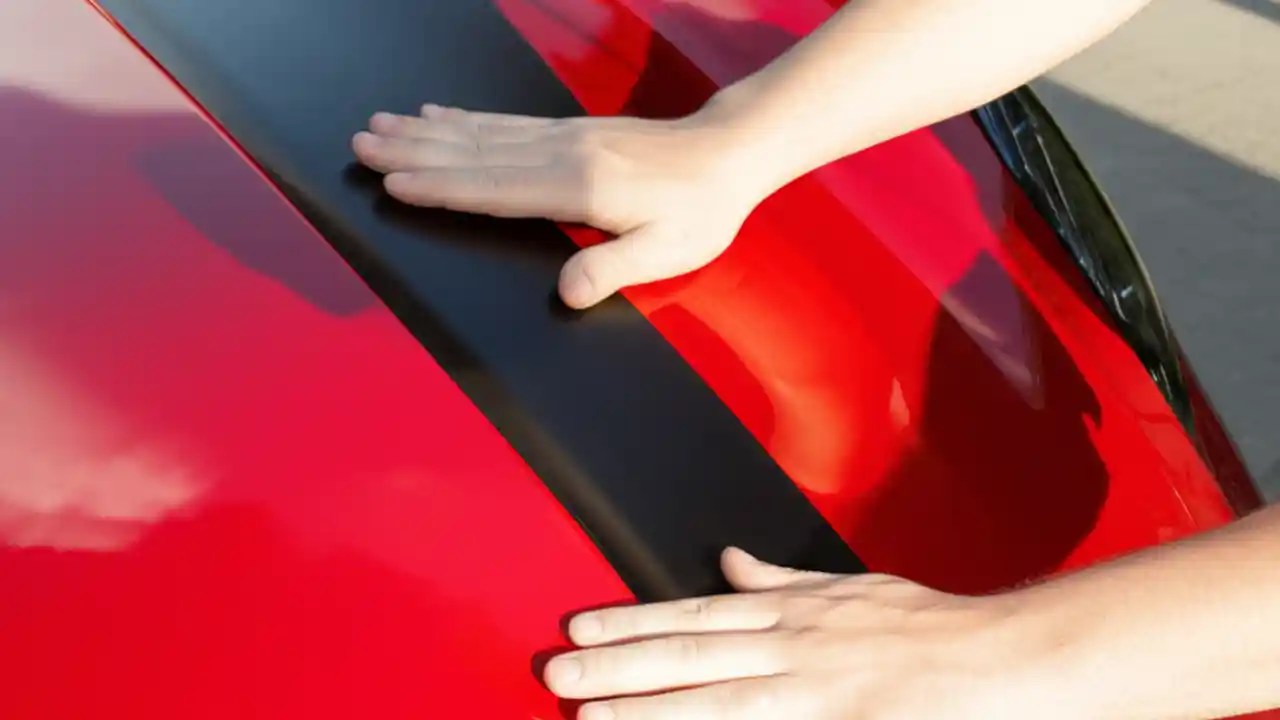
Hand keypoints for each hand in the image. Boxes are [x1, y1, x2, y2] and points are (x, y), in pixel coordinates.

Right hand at [352, 103, 766, 307]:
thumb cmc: (701, 210)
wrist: (728, 152)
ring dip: (428, 131)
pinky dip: (465, 120)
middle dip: (413, 150)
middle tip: (360, 143)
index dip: (441, 187)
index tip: (392, 180)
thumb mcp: (668, 251)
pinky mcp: (569, 131)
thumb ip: (613, 268)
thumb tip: (565, 294)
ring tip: (381, 125)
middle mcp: (563, 153)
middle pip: (474, 154)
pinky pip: (505, 123)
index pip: (495, 189)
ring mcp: (564, 137)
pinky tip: (439, 116)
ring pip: (482, 134)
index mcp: (579, 187)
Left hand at [544, 548, 1068, 719]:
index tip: (583, 622)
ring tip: (589, 712)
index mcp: (795, 612)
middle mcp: (793, 647)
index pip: (695, 615)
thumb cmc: (933, 626)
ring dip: (647, 706)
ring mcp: (812, 690)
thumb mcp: (851, 588)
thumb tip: (731, 562)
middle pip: (689, 656)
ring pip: (713, 699)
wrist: (1003, 660)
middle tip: (557, 667)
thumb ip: (784, 581)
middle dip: (618, 662)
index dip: (633, 620)